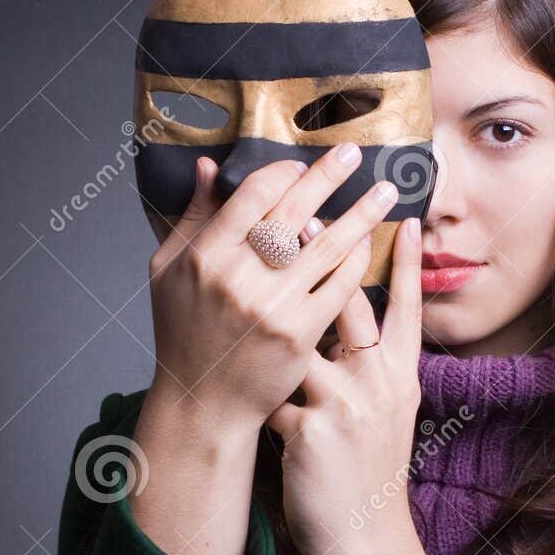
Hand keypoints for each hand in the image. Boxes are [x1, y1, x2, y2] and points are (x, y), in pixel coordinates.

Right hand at [144, 144, 398, 432]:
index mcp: (205, 256)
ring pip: (325, 246)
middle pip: (293, 212)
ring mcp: (272, 307)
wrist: (203, 401)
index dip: (281, 174)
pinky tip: (369, 242)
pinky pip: (338, 286)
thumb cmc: (183, 332)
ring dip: (360, 214)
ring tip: (385, 190)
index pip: (252, 197)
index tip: (299, 165)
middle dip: (328, 177)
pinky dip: (355, 261)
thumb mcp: (168, 270)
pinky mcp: (300, 333)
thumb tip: (208, 166)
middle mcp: (238, 278)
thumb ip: (192, 217)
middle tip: (354, 152)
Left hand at [263, 214, 438, 554]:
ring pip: (299, 342)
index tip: (399, 217)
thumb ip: (369, 372)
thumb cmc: (366, 477)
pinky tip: (236, 393)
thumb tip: (350, 331)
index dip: (404, 264)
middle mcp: (376, 384)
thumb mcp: (383, 418)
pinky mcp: (310, 432)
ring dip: (274, 320)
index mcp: (397, 378)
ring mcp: (344, 406)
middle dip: (326, 259)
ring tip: (254, 285)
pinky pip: (270, 393)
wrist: (366, 541)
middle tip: (308, 216)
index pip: (405, 310)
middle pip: (350, 305)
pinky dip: (254, 392)